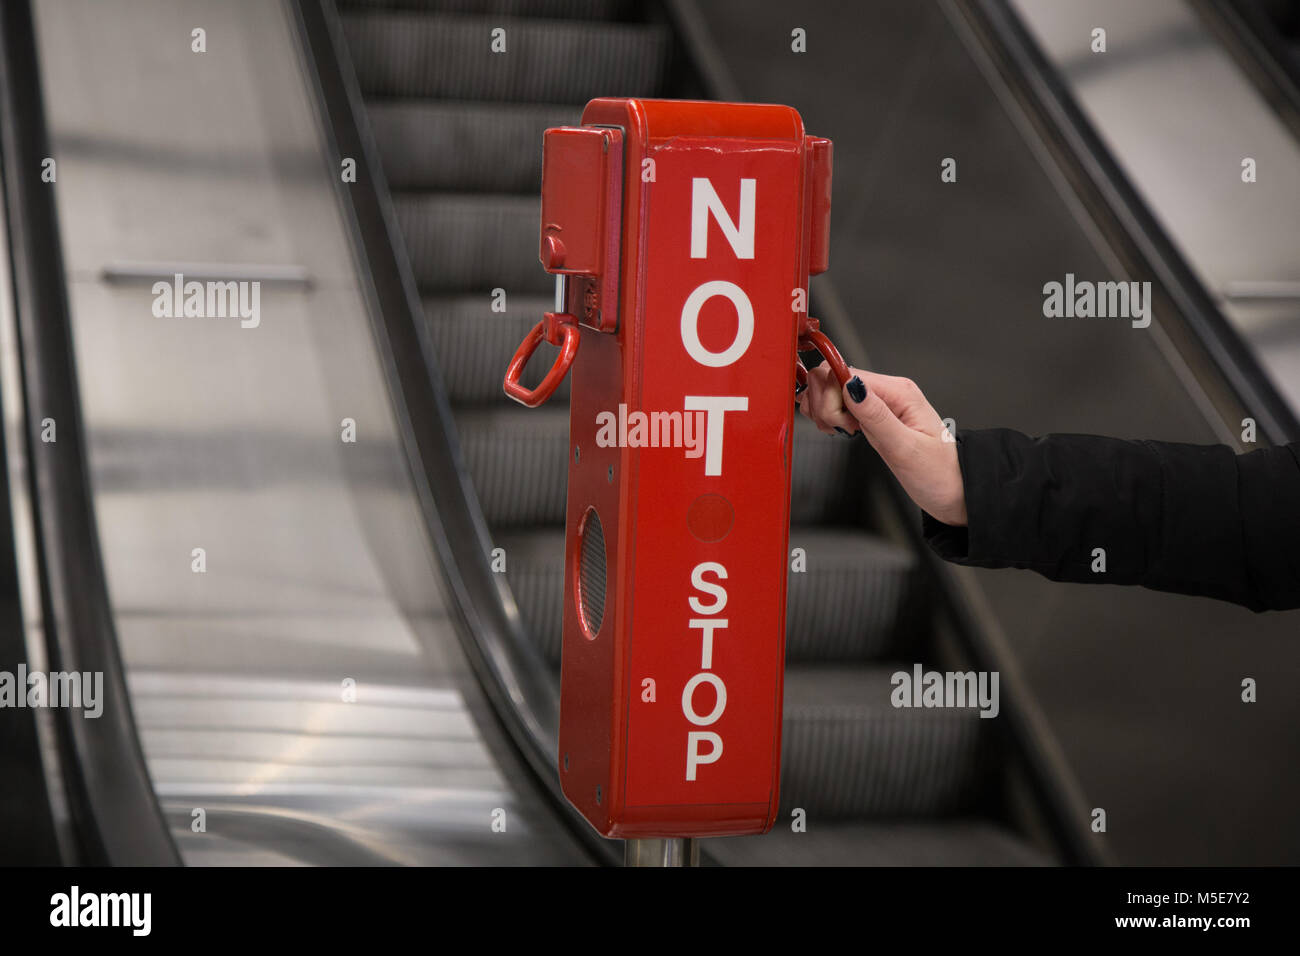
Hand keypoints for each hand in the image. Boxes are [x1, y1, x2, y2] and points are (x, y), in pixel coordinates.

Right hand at [796, 364, 967, 526]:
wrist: (955, 490)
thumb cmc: (939, 473)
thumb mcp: (905, 448)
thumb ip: (876, 417)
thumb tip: (851, 387)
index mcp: (898, 392)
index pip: (845, 374)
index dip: (830, 398)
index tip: (840, 425)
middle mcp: (887, 392)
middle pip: (833, 377)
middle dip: (823, 404)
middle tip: (838, 430)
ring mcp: (878, 403)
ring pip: (831, 390)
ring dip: (823, 410)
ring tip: (838, 432)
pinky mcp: (871, 416)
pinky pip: (838, 404)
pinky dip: (829, 417)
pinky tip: (839, 431)